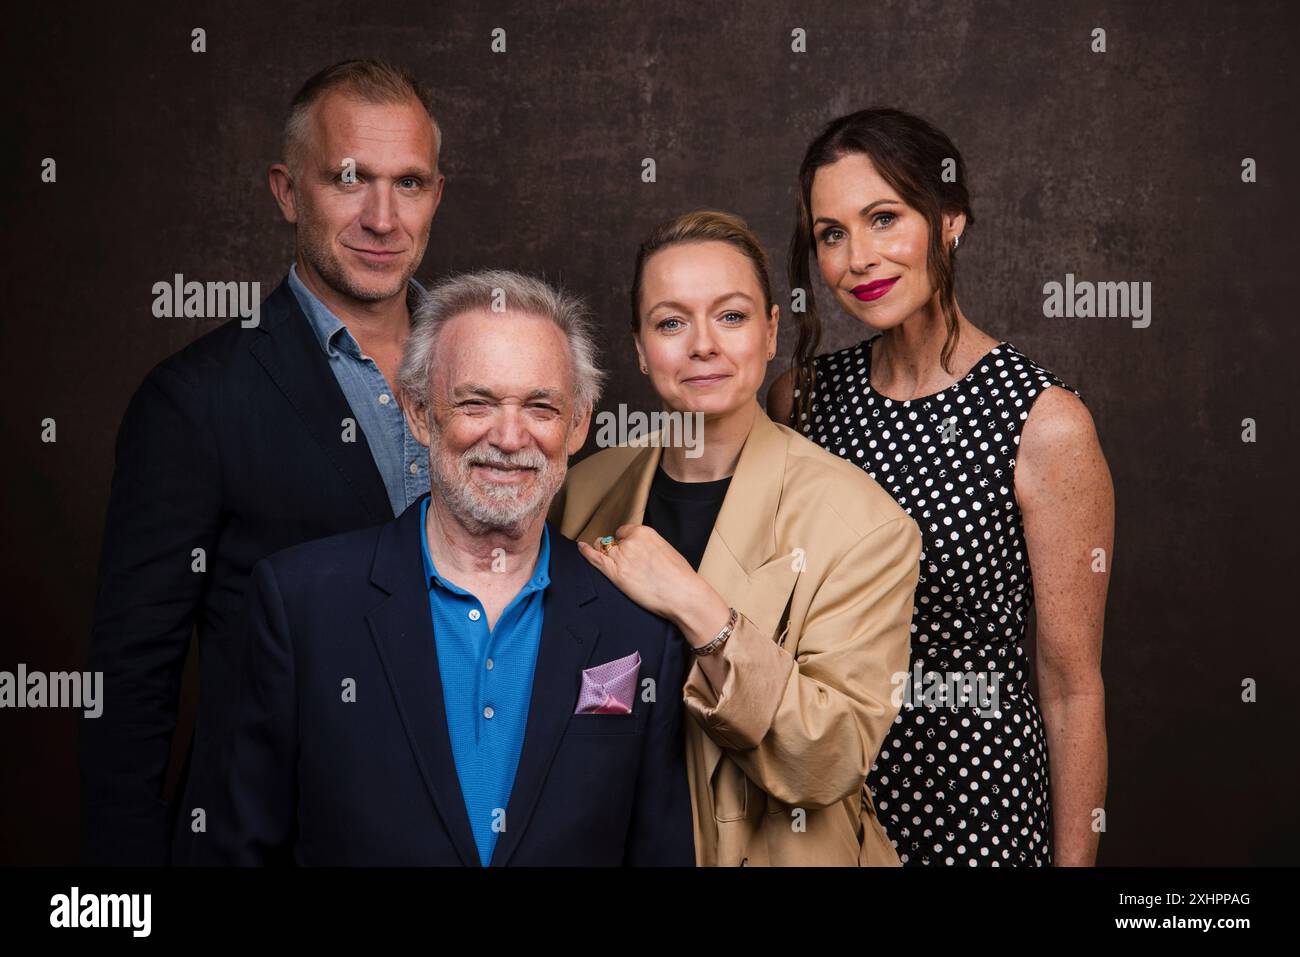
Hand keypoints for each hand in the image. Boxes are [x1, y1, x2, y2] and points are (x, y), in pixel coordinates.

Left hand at [577, 524, 729, 644]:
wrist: (682, 594)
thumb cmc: (680, 576)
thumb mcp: (666, 550)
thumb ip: (649, 546)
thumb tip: (641, 551)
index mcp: (645, 533)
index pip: (625, 531)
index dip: (625, 541)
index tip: (628, 549)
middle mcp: (630, 542)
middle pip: (613, 540)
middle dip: (614, 547)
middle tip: (622, 559)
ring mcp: (621, 557)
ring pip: (602, 548)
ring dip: (602, 551)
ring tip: (606, 557)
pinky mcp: (615, 574)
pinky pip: (595, 559)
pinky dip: (586, 552)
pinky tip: (580, 547)